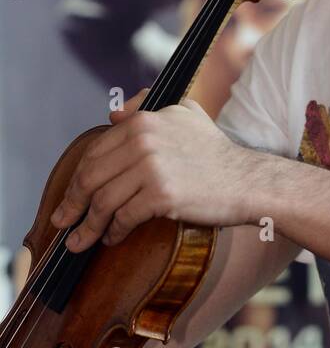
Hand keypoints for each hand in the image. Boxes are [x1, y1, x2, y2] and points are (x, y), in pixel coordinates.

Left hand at [49, 89, 262, 249]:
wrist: (248, 181)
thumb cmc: (216, 153)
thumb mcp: (186, 112)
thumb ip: (147, 106)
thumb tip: (112, 114)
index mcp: (143, 121)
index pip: (95, 153)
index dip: (77, 179)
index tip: (69, 198)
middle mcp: (143, 141)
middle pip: (91, 177)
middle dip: (72, 204)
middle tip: (63, 223)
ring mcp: (152, 168)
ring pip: (103, 201)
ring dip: (87, 226)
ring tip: (80, 242)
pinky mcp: (162, 195)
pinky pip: (124, 217)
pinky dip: (114, 231)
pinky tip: (112, 238)